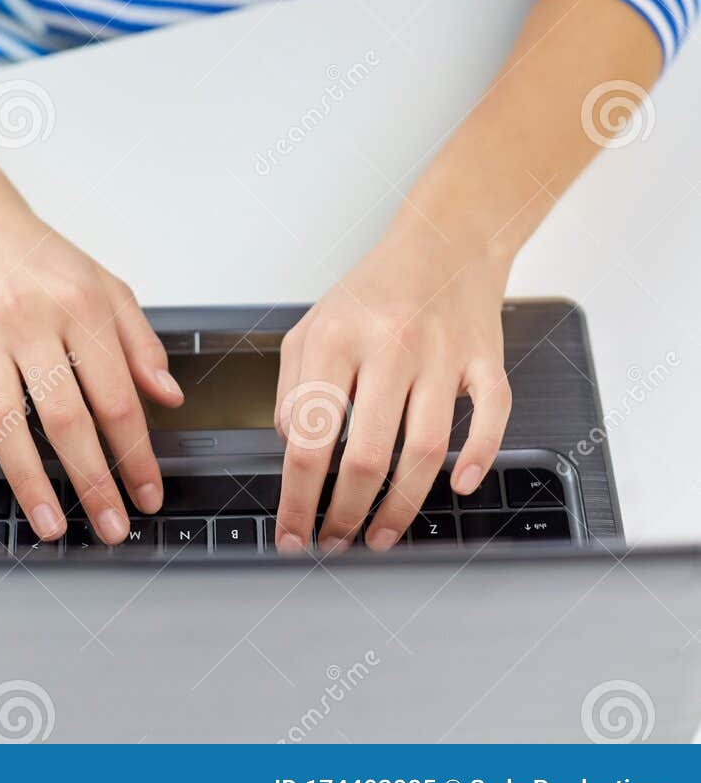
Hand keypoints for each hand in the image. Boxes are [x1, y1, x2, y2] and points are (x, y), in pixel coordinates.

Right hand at [0, 194, 183, 543]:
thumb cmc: (42, 258)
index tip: (148, 492)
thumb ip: (141, 343)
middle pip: (66, 416)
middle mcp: (32, 324)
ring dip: (28, 478)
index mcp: (81, 309)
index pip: (117, 396)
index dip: (137, 452)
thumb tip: (168, 397)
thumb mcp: (108, 286)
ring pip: (4, 417)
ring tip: (51, 522)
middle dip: (93, 480)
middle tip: (112, 525)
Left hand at [274, 223, 511, 552]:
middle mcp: (389, 344)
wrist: (442, 239)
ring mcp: (442, 352)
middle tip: (335, 544)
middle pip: (368, 455)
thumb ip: (293, 390)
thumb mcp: (312, 327)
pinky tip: (460, 486)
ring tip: (381, 535)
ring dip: (401, 506)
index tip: (292, 534)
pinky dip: (479, 456)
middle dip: (346, 514)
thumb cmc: (374, 292)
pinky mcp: (486, 358)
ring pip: (426, 449)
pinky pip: (491, 416)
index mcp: (337, 338)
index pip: (309, 437)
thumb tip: (296, 452)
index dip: (297, 499)